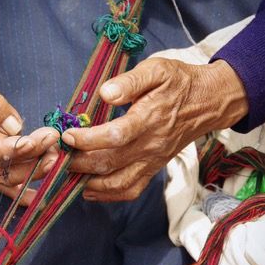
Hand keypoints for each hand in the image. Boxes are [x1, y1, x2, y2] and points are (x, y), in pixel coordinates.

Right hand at [0, 43, 58, 204]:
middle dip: (28, 159)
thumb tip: (13, 126)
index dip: (10, 149)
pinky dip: (21, 185)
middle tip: (53, 143)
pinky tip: (37, 192)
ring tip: (54, 154)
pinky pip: (4, 175)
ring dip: (31, 169)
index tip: (35, 141)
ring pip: (4, 174)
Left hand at [62, 58, 247, 201]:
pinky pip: (130, 190)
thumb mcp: (157, 69)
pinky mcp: (153, 169)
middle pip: (111, 162)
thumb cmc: (179, 83)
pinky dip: (107, 195)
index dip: (88, 139)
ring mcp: (152, 161)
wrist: (208, 103)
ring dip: (89, 182)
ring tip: (67, 173)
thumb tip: (105, 94)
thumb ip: (131, 80)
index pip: (116, 135)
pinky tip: (88, 188)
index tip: (67, 136)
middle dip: (79, 162)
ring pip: (118, 183)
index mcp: (150, 118)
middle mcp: (151, 145)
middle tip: (57, 157)